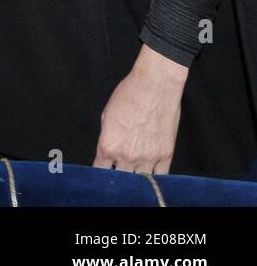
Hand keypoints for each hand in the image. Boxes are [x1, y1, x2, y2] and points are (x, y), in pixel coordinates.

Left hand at [94, 46, 185, 172]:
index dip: (100, 171)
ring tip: (134, 172)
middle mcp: (127, 156)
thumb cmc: (128, 95)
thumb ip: (107, 138)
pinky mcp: (166, 155)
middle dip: (117, 175)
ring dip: (136, 177)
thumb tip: (108, 151)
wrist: (154, 85)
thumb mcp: (106, 116)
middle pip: (120, 178)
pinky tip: (150, 173)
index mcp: (108, 146)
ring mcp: (148, 158)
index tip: (103, 171)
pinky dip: (154, 176)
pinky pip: (160, 176)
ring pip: (140, 180)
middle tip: (118, 171)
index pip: (99, 170)